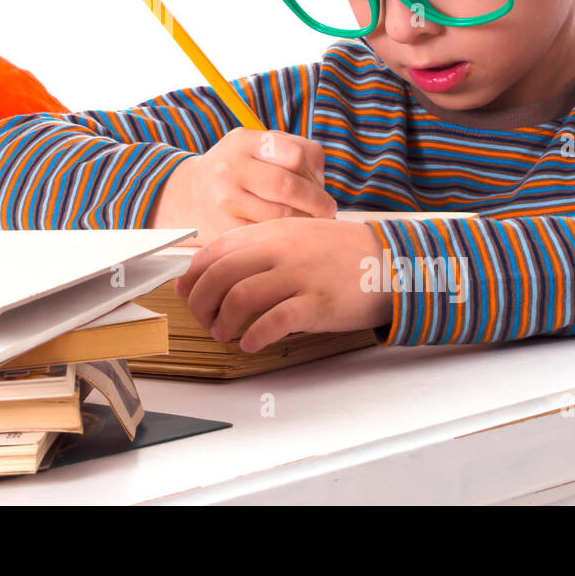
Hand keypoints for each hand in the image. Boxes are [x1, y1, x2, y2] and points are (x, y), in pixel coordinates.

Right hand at [148, 128, 336, 247]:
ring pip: (283, 215)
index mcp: (244, 141)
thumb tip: (320, 180)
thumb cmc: (236, 169)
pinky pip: (268, 235)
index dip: (315, 171)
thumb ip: (291, 150)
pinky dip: (286, 236)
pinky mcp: (225, 228)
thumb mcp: (254, 147)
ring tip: (310, 222)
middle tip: (327, 210)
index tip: (320, 183)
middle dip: (317, 201)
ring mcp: (226, 200)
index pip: (296, 153)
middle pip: (290, 186)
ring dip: (305, 221)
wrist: (188, 195)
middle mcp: (231, 168)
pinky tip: (288, 234)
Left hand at [174, 218, 389, 349]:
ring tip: (224, 334)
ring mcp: (299, 276)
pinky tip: (251, 344)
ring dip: (223, 322)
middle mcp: (281, 250)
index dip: (193, 274)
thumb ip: (260, 246)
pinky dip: (254, 337)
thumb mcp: (296, 234)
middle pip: (220, 275)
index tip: (185, 291)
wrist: (389, 260)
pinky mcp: (317, 303)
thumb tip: (218, 267)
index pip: (216, 250)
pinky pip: (274, 322)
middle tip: (203, 319)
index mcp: (272, 231)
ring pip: (240, 298)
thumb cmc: (339, 251)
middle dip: (201, 302)